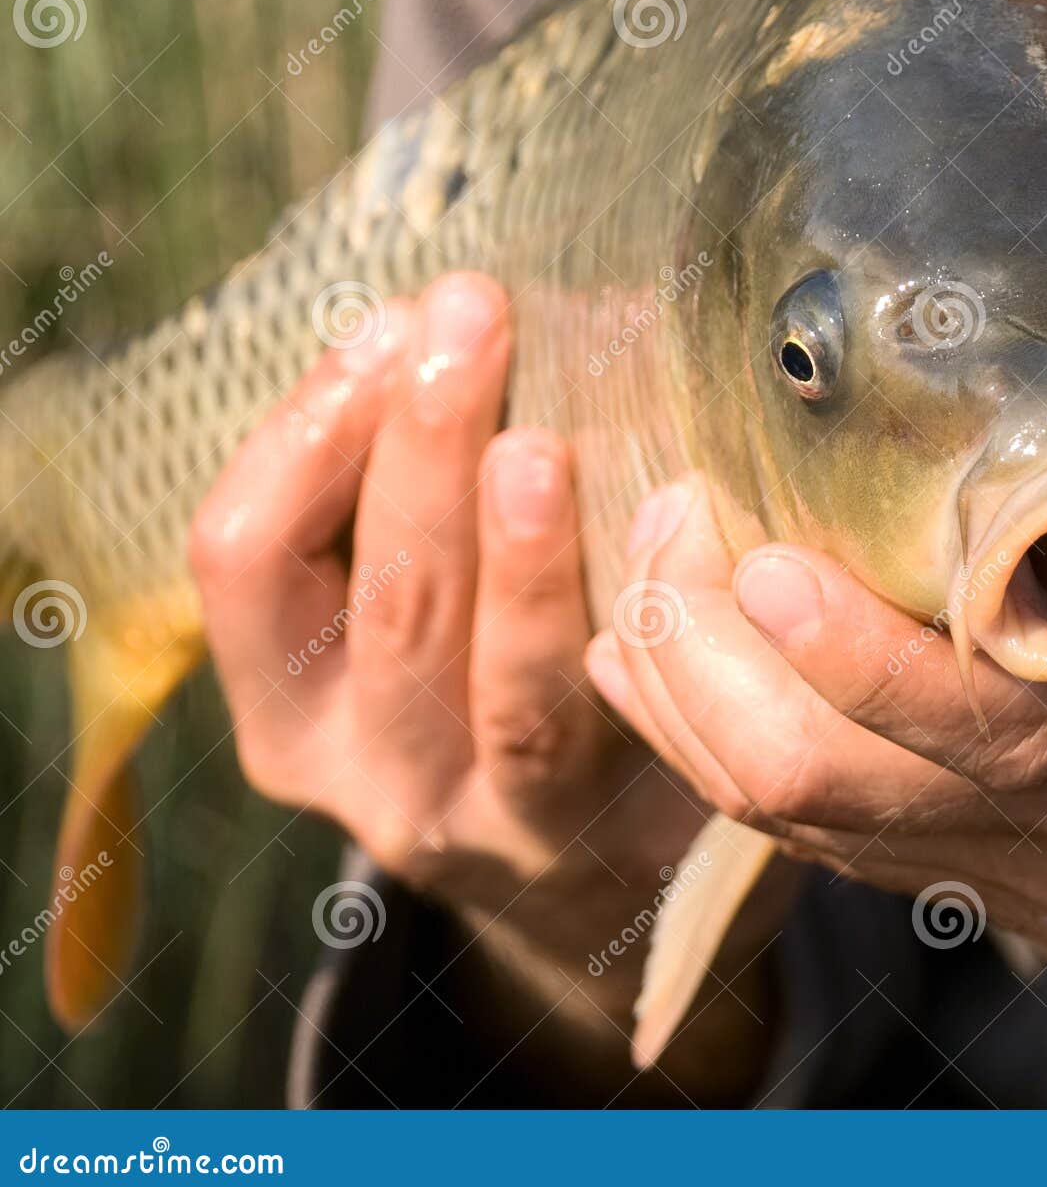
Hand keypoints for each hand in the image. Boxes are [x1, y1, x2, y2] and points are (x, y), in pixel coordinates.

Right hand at [190, 273, 777, 1099]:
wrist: (590, 870)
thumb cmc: (485, 686)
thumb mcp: (411, 610)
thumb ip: (401, 500)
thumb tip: (445, 322)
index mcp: (287, 705)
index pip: (244, 559)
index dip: (305, 433)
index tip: (388, 324)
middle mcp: (368, 774)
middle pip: (386, 602)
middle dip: (421, 444)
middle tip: (470, 316)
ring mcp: (487, 819)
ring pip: (500, 677)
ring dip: (519, 553)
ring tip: (539, 447)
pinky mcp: (603, 830)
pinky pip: (612, 719)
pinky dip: (632, 615)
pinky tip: (662, 519)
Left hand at [586, 347, 1046, 1107]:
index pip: (1018, 723)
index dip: (876, 662)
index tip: (777, 565)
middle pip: (833, 774)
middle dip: (709, 644)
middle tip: (678, 498)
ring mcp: (990, 864)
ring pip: (785, 808)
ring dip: (680, 679)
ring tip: (656, 540)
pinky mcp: (956, 882)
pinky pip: (790, 825)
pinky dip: (695, 728)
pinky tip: (660, 640)